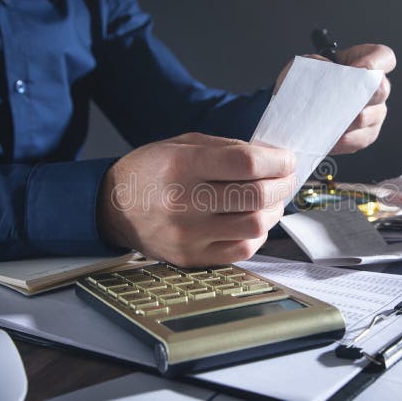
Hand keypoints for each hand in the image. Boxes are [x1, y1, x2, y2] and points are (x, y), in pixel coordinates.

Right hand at [97, 132, 296, 266]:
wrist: (115, 207)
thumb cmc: (152, 170)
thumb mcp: (185, 144)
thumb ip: (229, 149)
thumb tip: (274, 159)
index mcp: (183, 165)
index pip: (247, 162)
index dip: (277, 161)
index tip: (287, 159)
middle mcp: (185, 202)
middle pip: (257, 196)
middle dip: (283, 184)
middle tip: (285, 178)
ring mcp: (189, 235)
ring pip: (256, 226)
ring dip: (274, 210)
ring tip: (270, 199)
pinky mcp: (192, 257)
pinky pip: (243, 250)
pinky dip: (257, 234)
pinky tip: (252, 220)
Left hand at [274, 44, 395, 154]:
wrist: (297, 109)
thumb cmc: (306, 84)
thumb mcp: (306, 66)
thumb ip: (316, 63)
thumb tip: (326, 70)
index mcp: (364, 64)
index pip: (384, 57)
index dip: (376, 62)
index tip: (357, 69)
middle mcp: (375, 88)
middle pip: (382, 90)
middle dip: (364, 94)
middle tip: (345, 99)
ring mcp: (374, 112)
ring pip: (374, 116)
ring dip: (354, 119)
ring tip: (334, 121)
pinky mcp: (366, 134)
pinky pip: (363, 138)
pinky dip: (347, 140)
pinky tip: (332, 139)